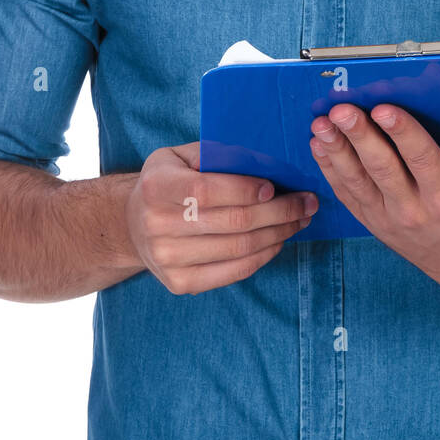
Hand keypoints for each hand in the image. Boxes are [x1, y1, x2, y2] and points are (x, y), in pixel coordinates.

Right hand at [126, 141, 316, 294]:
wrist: (132, 225)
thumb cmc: (167, 181)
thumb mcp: (179, 156)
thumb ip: (214, 155)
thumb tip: (264, 160)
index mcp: (157, 186)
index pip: (208, 190)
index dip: (246, 190)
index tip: (275, 186)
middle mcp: (158, 225)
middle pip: (233, 222)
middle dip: (279, 212)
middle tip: (307, 202)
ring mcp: (168, 260)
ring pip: (238, 249)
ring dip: (278, 234)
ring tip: (300, 220)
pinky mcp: (180, 283)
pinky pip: (233, 272)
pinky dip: (263, 256)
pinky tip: (278, 241)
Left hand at [309, 103, 439, 297]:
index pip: (422, 161)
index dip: (402, 134)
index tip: (384, 109)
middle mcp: (414, 211)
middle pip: (382, 170)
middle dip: (359, 137)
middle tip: (341, 110)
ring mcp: (389, 219)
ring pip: (357, 182)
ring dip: (336, 151)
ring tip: (320, 124)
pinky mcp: (373, 222)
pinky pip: (347, 195)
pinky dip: (330, 170)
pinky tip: (318, 145)